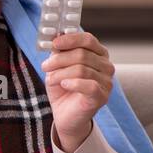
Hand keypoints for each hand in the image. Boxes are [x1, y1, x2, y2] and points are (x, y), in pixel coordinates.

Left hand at [40, 31, 114, 152]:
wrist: (65, 115)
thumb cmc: (63, 89)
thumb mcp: (57, 67)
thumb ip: (59, 52)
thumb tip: (55, 37)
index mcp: (98, 54)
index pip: (88, 39)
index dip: (70, 39)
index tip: (54, 43)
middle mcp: (106, 66)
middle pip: (82, 54)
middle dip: (59, 59)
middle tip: (45, 66)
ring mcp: (107, 82)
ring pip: (82, 69)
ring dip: (60, 73)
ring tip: (50, 79)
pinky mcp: (102, 96)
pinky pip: (89, 85)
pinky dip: (73, 83)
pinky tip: (64, 85)